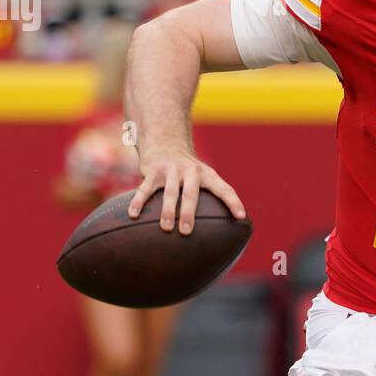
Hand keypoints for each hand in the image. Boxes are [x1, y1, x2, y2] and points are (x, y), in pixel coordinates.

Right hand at [129, 147, 245, 234]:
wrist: (165, 143)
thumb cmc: (188, 171)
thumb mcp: (202, 177)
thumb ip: (210, 197)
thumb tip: (223, 230)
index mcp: (206, 174)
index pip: (224, 188)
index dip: (233, 202)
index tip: (241, 216)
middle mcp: (190, 171)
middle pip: (191, 194)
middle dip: (188, 213)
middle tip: (186, 231)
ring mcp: (171, 170)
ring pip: (169, 192)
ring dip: (167, 211)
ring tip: (166, 228)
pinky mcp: (153, 171)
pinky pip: (145, 189)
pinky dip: (139, 202)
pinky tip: (133, 215)